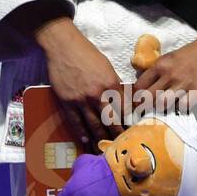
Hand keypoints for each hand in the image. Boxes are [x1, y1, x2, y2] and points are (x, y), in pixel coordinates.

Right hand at [35, 19, 126, 145]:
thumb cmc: (87, 54)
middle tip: (122, 146)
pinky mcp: (67, 102)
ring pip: (94, 125)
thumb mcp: (107, 67)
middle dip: (117, 135)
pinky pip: (76, 121)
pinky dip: (81, 132)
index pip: (124, 110)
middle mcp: (98, 95)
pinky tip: (86, 140)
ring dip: (100, 138)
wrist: (63, 46)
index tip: (132, 132)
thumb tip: (122, 101)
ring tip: (105, 148)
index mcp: (111, 84)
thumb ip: (114, 85)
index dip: (129, 123)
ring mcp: (81, 100)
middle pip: (110, 121)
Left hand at [131, 28, 196, 106]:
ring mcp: (184, 84)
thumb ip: (156, 69)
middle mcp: (170, 75)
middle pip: (149, 97)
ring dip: (163, 107)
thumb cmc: (190, 54)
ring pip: (163, 104)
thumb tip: (141, 81)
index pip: (140, 84)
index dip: (137, 95)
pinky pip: (183, 107)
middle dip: (146, 105)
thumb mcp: (169, 57)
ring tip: (165, 106)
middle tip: (148, 108)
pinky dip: (181, 108)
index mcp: (160, 65)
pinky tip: (182, 103)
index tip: (137, 101)